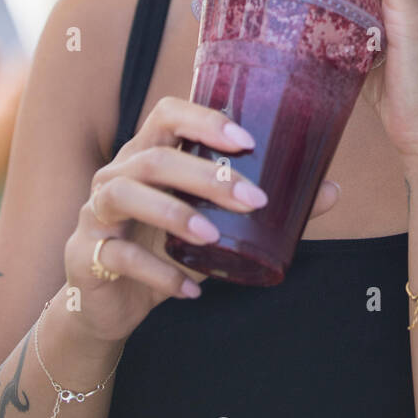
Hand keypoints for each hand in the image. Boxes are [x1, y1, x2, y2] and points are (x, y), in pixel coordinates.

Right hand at [65, 97, 339, 343]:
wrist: (110, 304)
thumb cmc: (166, 248)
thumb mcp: (215, 225)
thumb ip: (265, 208)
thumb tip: (333, 190)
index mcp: (149, 153)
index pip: (166, 113)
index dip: (203, 119)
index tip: (246, 140)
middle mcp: (118, 172)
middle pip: (155, 157)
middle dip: (206, 176)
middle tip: (254, 199)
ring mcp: (97, 211)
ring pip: (128, 194)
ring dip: (174, 215)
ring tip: (213, 236)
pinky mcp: (85, 253)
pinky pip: (117, 257)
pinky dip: (157, 273)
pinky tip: (188, 290)